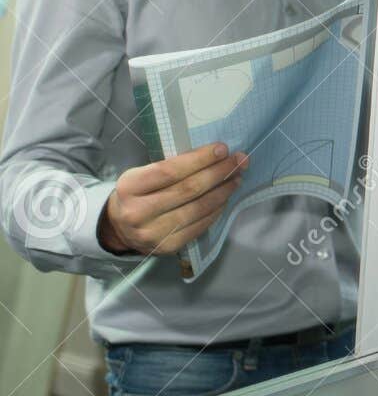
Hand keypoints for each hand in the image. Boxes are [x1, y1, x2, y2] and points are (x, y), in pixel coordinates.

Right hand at [98, 143, 248, 255]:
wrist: (119, 228)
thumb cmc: (138, 194)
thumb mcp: (142, 175)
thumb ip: (171, 167)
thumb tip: (214, 156)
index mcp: (129, 187)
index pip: (170, 170)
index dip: (199, 159)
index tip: (222, 149)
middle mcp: (138, 212)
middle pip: (188, 189)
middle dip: (219, 173)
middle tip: (240, 161)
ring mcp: (153, 233)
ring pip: (198, 208)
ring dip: (223, 191)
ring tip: (237, 178)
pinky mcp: (168, 247)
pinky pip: (199, 225)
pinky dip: (216, 210)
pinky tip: (225, 198)